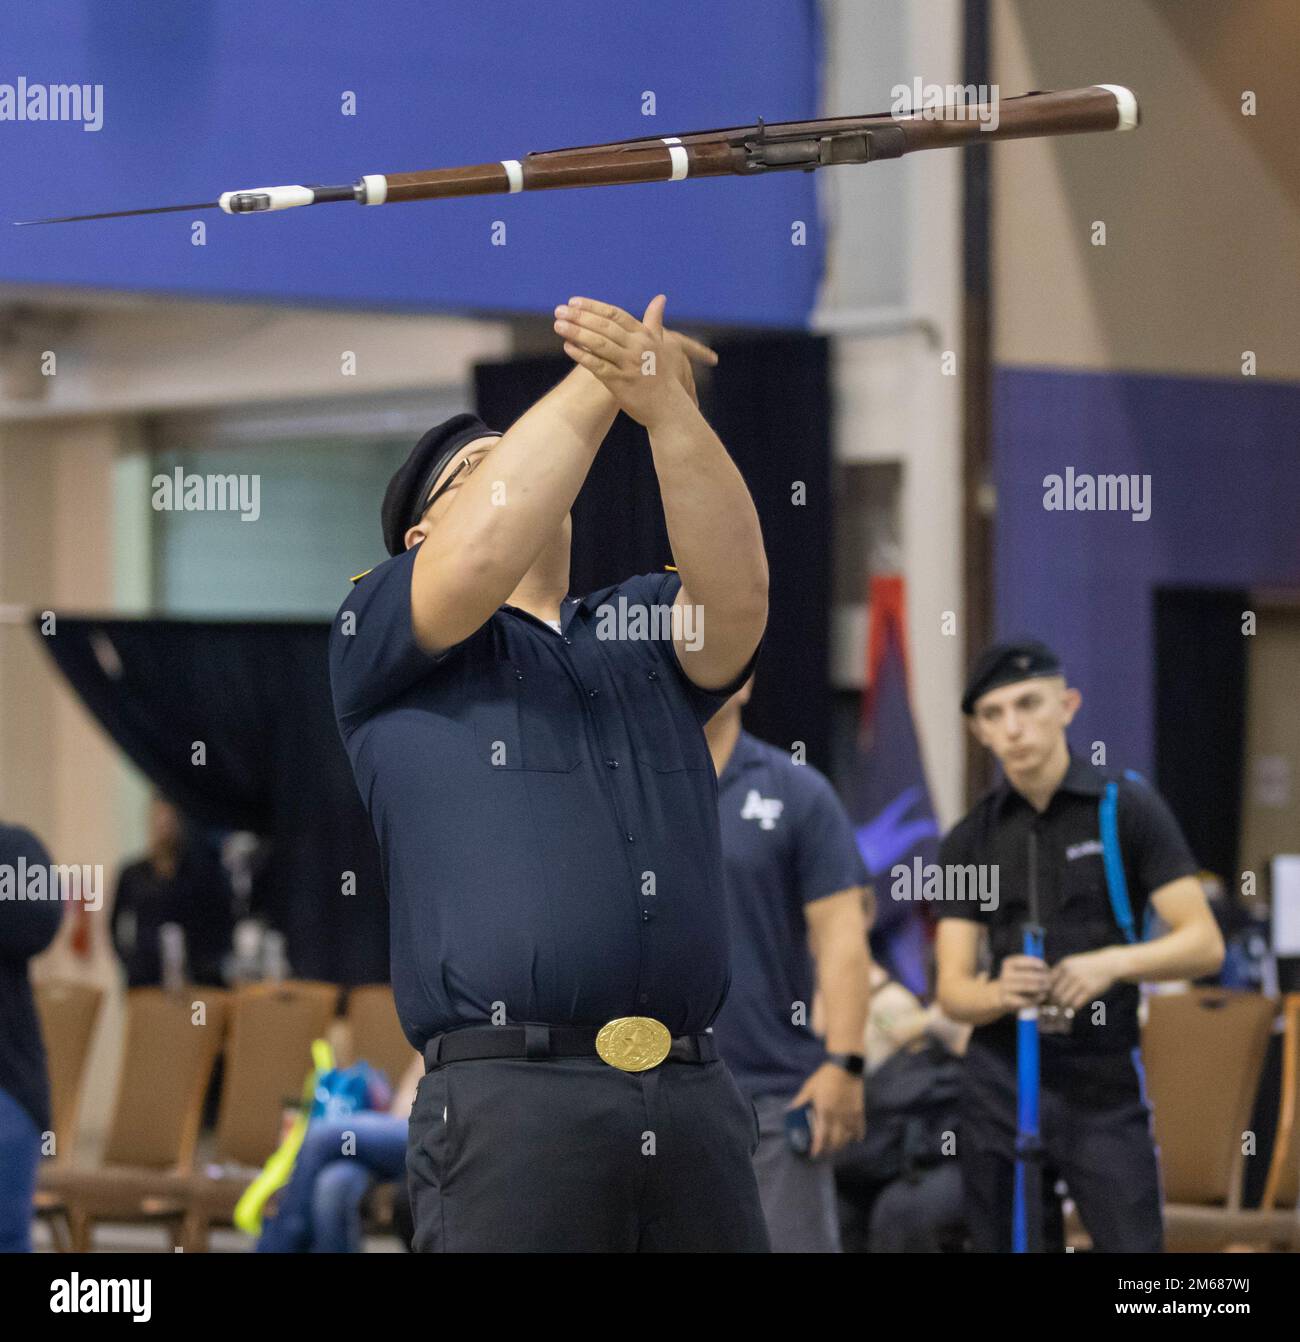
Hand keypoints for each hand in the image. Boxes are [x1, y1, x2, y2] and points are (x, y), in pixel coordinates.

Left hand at [553, 294, 715, 428]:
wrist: (667, 407)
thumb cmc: (660, 374)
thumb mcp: (660, 345)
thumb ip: (654, 321)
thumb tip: (660, 297)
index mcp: (644, 336)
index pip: (615, 315)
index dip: (593, 307)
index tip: (573, 301)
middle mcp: (637, 348)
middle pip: (605, 327)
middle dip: (580, 317)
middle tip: (559, 310)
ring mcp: (629, 365)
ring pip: (599, 344)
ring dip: (577, 333)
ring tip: (558, 325)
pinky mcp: (621, 383)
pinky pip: (598, 367)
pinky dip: (582, 356)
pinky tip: (567, 347)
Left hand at [788, 1061, 864, 1157]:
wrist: (845, 1067)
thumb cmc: (825, 1077)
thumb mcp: (809, 1088)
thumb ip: (800, 1101)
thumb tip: (788, 1110)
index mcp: (825, 1111)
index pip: (821, 1136)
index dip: (817, 1148)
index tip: (813, 1154)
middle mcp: (838, 1117)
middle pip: (836, 1142)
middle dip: (829, 1149)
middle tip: (824, 1150)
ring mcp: (850, 1115)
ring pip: (848, 1138)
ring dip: (841, 1144)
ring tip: (835, 1146)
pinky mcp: (859, 1112)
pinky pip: (860, 1129)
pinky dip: (856, 1136)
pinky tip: (853, 1139)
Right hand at [991, 954, 1048, 1013]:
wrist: (1002, 994)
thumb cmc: (1019, 980)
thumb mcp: (1022, 969)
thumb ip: (1034, 967)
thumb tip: (1047, 970)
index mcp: (1009, 963)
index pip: (1027, 961)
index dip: (1040, 964)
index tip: (1047, 969)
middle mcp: (1005, 974)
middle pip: (1027, 975)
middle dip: (1041, 978)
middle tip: (1050, 980)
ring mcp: (1005, 987)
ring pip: (1026, 986)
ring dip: (1040, 987)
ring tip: (1047, 987)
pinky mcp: (1008, 1000)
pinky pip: (1025, 999)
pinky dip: (1036, 998)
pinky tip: (1042, 996)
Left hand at [1048, 948, 1123, 1010]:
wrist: (1108, 964)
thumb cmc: (1087, 966)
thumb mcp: (1072, 963)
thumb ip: (1060, 973)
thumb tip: (1046, 987)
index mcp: (1063, 965)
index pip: (1048, 982)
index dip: (1044, 992)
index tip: (1044, 999)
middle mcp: (1070, 972)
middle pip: (1055, 992)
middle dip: (1051, 1002)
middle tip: (1050, 1009)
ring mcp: (1080, 981)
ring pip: (1064, 1000)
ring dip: (1061, 1007)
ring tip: (1059, 1011)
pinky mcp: (1090, 990)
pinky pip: (1076, 1003)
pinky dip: (1071, 1009)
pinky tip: (1071, 1010)